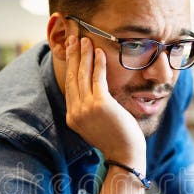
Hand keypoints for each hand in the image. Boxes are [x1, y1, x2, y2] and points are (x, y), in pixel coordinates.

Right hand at [64, 36, 145, 163]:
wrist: (124, 154)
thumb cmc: (115, 140)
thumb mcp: (95, 125)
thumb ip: (89, 110)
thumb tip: (93, 94)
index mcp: (72, 117)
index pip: (69, 87)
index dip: (69, 68)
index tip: (71, 53)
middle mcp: (75, 111)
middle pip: (72, 77)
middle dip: (72, 56)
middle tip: (73, 39)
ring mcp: (86, 108)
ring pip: (82, 75)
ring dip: (84, 55)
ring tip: (86, 40)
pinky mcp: (100, 103)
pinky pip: (97, 78)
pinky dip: (98, 63)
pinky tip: (100, 52)